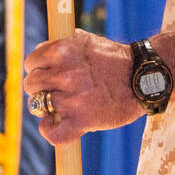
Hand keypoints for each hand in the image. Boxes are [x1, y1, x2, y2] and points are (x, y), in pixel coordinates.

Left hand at [23, 29, 142, 144]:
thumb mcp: (86, 41)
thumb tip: (41, 49)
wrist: (143, 78)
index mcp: (64, 52)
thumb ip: (62, 44)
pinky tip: (55, 125)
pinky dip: (50, 131)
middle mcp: (65, 74)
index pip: (31, 63)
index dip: (36, 69)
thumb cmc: (114, 59)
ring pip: (38, 106)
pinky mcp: (83, 121)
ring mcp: (73, 99)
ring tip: (58, 106)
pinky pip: (52, 133)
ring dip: (46, 108)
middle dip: (39, 88)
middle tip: (53, 91)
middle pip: (31, 85)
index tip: (45, 74)